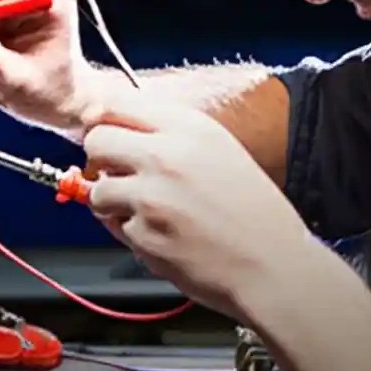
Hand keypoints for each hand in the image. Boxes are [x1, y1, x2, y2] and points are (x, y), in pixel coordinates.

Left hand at [81, 90, 313, 321]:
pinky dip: (131, 233)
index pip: (117, 104)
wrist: (274, 266)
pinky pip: (115, 226)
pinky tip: (162, 235)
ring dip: (111, 201)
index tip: (102, 130)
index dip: (102, 119)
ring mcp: (150, 197)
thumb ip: (169, 135)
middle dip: (101, 158)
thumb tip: (117, 127)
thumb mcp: (220, 150)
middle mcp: (165, 156)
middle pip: (96, 140)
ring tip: (145, 211)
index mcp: (189, 129)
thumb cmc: (253, 212)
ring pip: (97, 188)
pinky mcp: (143, 235)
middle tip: (117, 172)